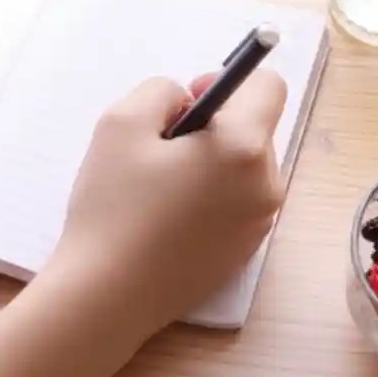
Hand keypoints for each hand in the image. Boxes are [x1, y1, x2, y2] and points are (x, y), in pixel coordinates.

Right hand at [47, 71, 288, 334]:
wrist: (108, 296)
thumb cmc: (113, 206)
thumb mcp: (121, 123)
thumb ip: (160, 90)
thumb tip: (188, 101)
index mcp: (244, 148)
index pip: (269, 86)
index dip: (226, 80)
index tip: (187, 102)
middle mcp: (266, 185)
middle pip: (253, 129)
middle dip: (213, 127)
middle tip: (160, 150)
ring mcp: (259, 224)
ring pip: (242, 168)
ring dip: (210, 163)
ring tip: (159, 190)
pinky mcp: (244, 253)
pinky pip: (235, 204)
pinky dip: (209, 198)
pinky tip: (166, 221)